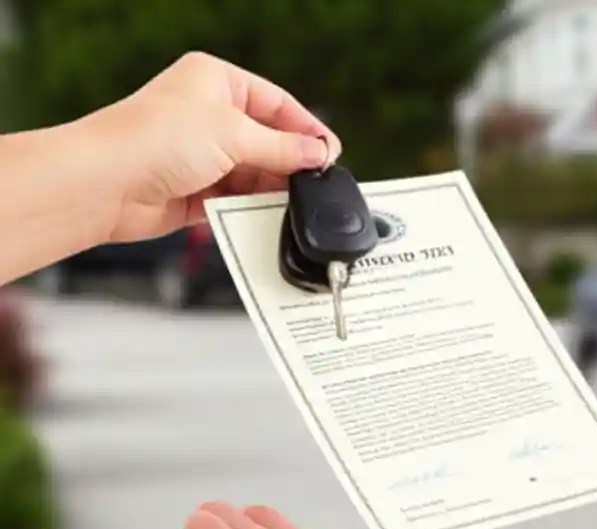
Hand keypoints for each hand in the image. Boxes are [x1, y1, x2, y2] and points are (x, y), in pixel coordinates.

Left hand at [81, 52, 340, 242]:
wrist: (103, 184)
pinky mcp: (194, 190)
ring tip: (291, 202)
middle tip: (315, 183)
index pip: (277, 103)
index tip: (330, 153)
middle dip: (290, 163)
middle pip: (269, 141)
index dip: (306, 128)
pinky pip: (236, 199)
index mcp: (216, 82)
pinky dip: (250, 207)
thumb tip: (318, 154)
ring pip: (254, 173)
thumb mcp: (234, 134)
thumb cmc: (152, 140)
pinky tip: (265, 215)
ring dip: (270, 189)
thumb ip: (284, 148)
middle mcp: (207, 115)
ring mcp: (200, 154)